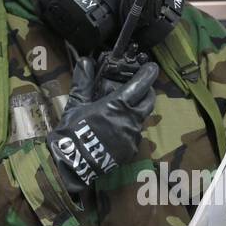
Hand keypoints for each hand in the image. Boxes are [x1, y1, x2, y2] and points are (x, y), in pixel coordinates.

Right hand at [48, 56, 157, 197]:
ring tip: (123, 110)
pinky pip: (135, 134)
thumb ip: (84, 82)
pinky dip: (130, 127)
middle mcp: (131, 119)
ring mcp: (133, 136)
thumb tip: (86, 60)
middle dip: (147, 92)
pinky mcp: (132, 150)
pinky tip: (117, 129)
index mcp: (118, 105)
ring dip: (136, 111)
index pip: (141, 85)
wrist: (74, 164)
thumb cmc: (73, 131)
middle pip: (149, 101)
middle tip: (140, 88)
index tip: (152, 67)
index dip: (148, 74)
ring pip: (141, 118)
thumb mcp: (76, 104)